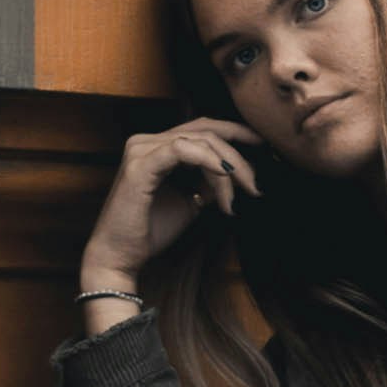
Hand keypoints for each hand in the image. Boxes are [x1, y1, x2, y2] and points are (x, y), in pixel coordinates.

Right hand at [79, 118, 263, 303]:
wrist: (121, 257)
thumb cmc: (151, 231)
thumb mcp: (189, 201)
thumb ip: (207, 182)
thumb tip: (235, 173)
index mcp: (158, 146)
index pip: (203, 129)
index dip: (236, 133)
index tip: (265, 147)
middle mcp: (147, 141)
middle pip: (206, 131)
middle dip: (238, 154)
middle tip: (255, 183)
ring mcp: (142, 149)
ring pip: (200, 140)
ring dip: (227, 167)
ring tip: (239, 194)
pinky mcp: (140, 165)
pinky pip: (182, 151)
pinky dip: (208, 162)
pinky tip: (224, 178)